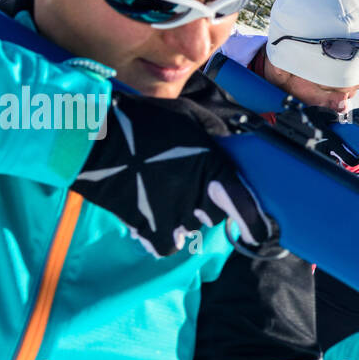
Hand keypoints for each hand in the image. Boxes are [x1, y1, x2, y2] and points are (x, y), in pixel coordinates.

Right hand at [72, 92, 275, 256]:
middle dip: (207, 205)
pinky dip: (164, 236)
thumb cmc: (143, 123)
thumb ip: (214, 130)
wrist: (98, 143)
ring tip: (163, 194)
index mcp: (213, 169)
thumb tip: (232, 139)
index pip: (244, 206)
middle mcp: (200, 197)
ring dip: (183, 217)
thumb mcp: (187, 115)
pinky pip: (167, 244)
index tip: (261, 236)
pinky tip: (153, 219)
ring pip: (191, 227)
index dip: (256, 225)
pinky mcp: (151, 229)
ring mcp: (175, 216)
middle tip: (187, 186)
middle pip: (215, 215)